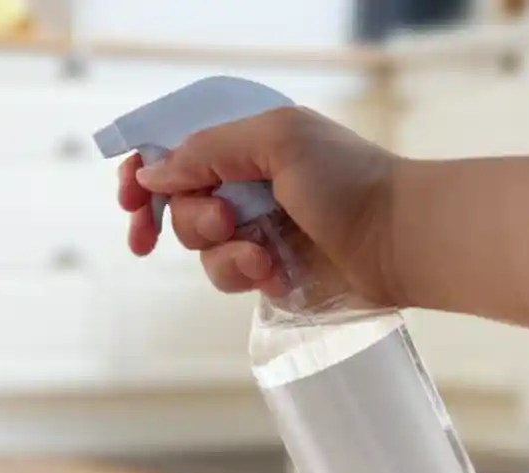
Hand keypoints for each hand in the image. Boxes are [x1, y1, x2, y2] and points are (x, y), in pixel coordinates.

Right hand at [117, 106, 400, 306]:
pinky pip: (222, 275)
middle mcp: (243, 183)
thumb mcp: (276, 141)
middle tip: (219, 224)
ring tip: (258, 252)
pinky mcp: (263, 269)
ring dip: (219, 250)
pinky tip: (271, 271)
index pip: (175, 150)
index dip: (144, 172)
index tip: (130, 197)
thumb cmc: (346, 180)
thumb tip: (151, 174)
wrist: (398, 241)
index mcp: (245, 143)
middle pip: (174, 202)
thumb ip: (206, 151)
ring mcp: (251, 228)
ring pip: (195, 245)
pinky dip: (240, 273)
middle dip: (185, 217)